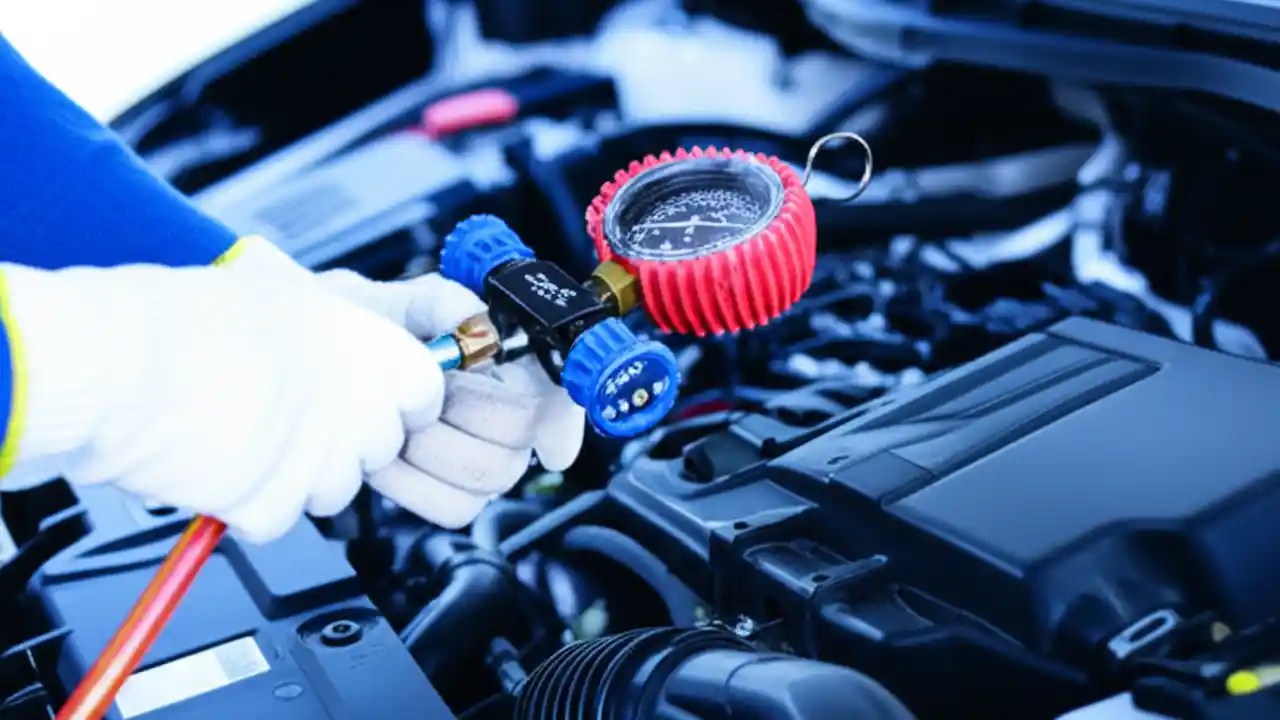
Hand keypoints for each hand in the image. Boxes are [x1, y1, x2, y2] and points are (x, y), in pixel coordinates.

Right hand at [0, 261, 445, 542]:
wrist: (121, 362)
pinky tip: (215, 460)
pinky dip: (247, 503)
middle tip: (281, 412)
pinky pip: (276, 518)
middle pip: (376, 449)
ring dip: (292, 473)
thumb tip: (350, 348)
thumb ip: (336, 331)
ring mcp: (325, 466)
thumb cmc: (189, 319)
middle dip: (336, 440)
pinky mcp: (278, 508)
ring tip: (240, 431)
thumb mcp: (287, 298)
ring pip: (329, 490)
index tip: (355, 395)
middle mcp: (365, 413)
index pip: (422, 397)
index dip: (387, 398)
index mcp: (381, 355)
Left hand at [231, 239, 586, 527]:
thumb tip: (481, 326)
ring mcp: (473, 453)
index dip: (561, 417)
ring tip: (397, 424)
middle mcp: (499, 407)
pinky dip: (415, 486)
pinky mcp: (443, 491)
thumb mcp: (388, 299)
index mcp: (499, 354)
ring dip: (435, 453)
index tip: (548, 440)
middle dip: (467, 420)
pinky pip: (454, 508)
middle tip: (426, 397)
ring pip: (488, 477)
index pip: (559, 391)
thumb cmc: (351, 327)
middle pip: (520, 440)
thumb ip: (439, 301)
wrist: (299, 365)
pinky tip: (386, 457)